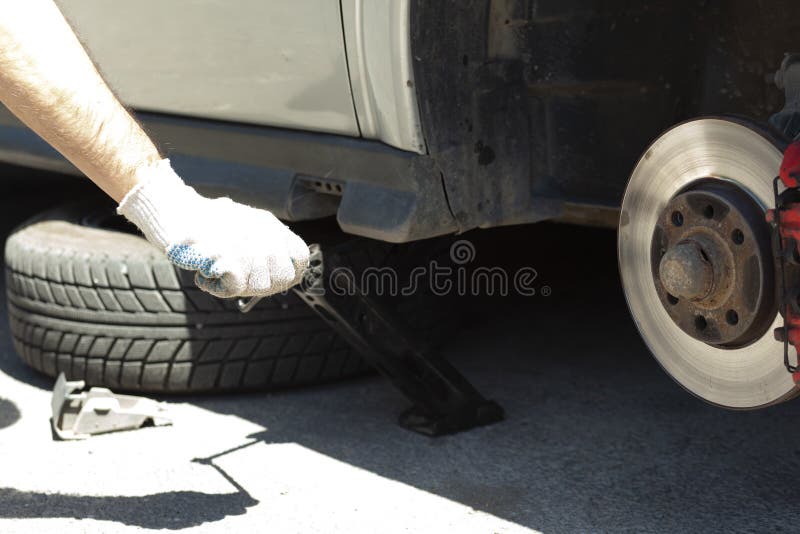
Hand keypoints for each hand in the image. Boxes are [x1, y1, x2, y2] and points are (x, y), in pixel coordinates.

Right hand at [118, 160, 308, 297]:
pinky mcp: (224, 256)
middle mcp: (261, 232)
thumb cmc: (202, 222)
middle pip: (283, 276)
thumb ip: (265, 244)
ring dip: (239, 285)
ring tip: (218, 270)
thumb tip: (285, 272)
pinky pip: (234, 285)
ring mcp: (244, 243)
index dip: (290, 273)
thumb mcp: (242, 223)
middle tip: (238, 278)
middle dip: (263, 285)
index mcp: (267, 224)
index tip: (273, 278)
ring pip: (261, 283)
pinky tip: (205, 273)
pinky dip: (216, 285)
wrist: (169, 209)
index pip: (300, 256)